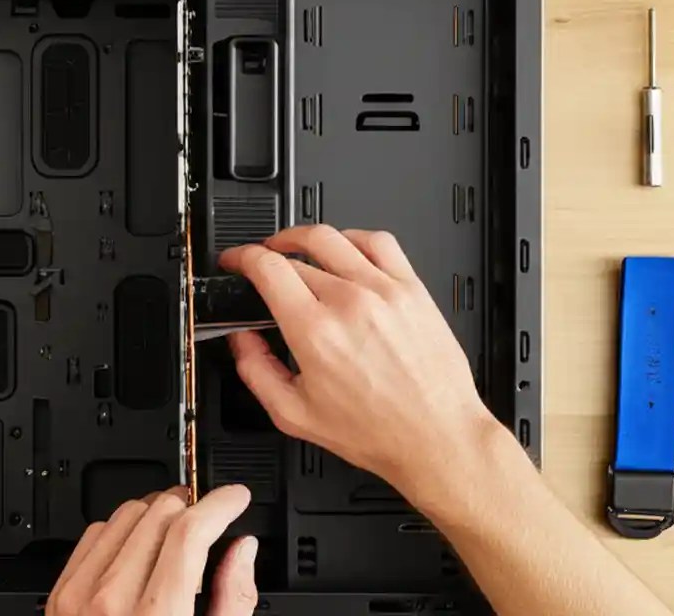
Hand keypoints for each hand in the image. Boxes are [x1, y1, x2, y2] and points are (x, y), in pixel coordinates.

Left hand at [47, 484, 257, 615]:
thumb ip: (232, 600)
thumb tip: (242, 552)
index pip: (189, 532)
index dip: (220, 504)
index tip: (235, 498)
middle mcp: (110, 603)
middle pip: (158, 515)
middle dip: (192, 508)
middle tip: (211, 517)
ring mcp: (78, 598)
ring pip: (124, 516)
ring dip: (157, 514)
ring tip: (178, 532)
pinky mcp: (59, 598)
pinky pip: (93, 535)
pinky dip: (122, 530)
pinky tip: (140, 547)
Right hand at [219, 226, 498, 514]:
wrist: (436, 436)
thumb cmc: (378, 431)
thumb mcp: (295, 415)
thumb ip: (256, 371)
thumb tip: (242, 339)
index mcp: (316, 332)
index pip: (267, 268)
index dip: (241, 257)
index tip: (236, 261)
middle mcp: (349, 303)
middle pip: (294, 255)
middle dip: (268, 258)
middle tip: (263, 272)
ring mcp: (384, 291)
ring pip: (331, 238)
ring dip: (301, 237)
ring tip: (293, 247)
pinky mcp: (412, 289)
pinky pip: (378, 241)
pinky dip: (352, 236)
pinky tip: (344, 249)